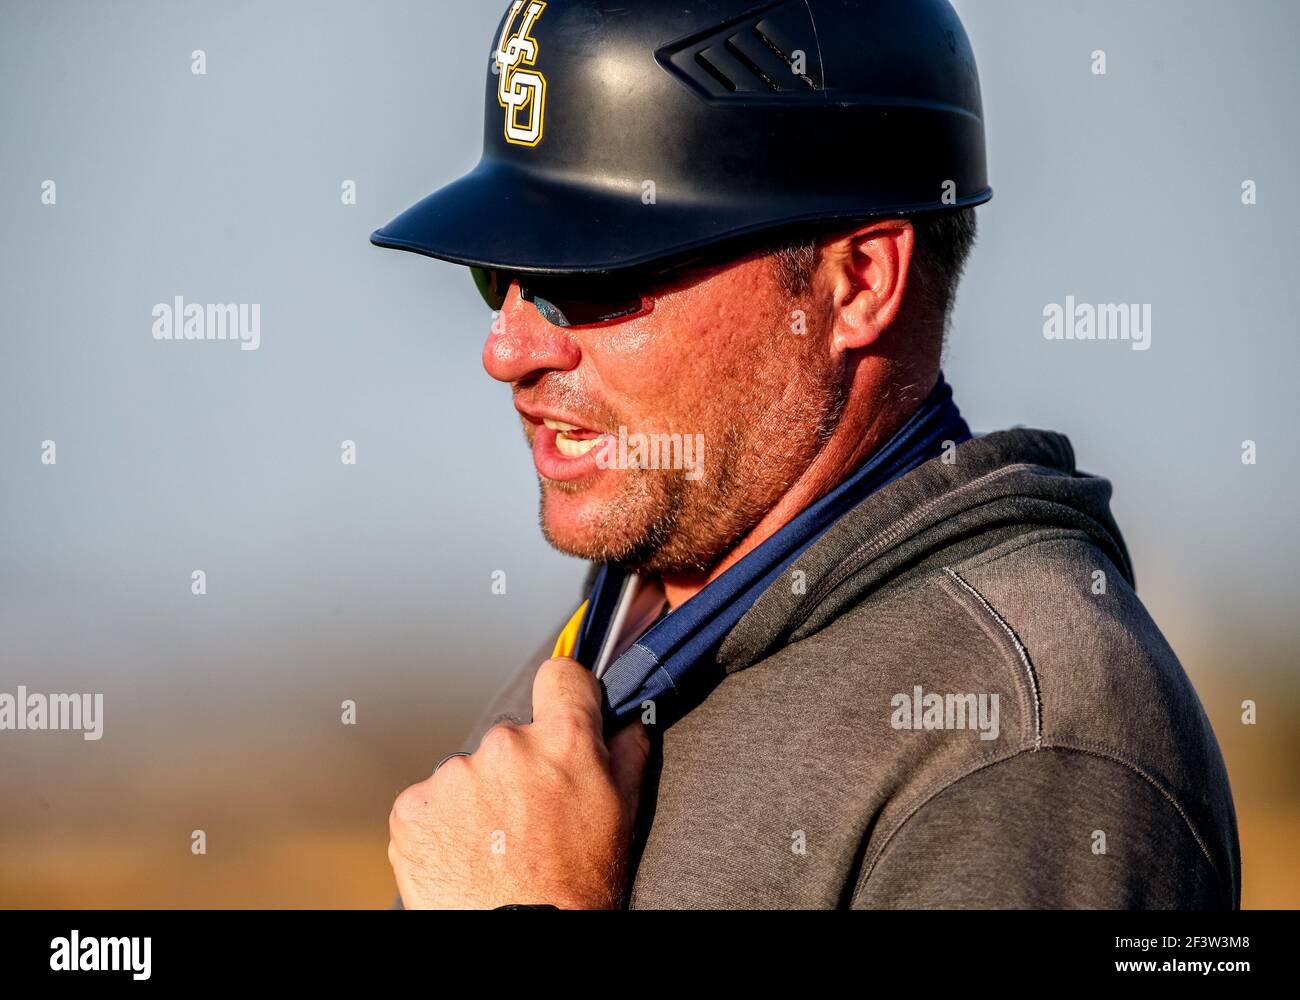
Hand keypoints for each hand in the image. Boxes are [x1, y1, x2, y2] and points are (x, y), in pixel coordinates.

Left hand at [388, 656, 650, 908]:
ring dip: (478, 799)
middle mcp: (505, 745)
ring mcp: (454, 775)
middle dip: (518, 769)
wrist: (523, 939)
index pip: (561, 676)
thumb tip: (627, 720)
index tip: (561, 713)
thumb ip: (626, 753)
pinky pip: (429, 802)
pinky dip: (442, 825)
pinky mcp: (413, 807)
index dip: (565, 695)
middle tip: (528, 820)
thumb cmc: (577, 886)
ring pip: (468, 773)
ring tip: (493, 846)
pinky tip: (463, 855)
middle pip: (511, 737)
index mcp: (563, 741)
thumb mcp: (622, 815)